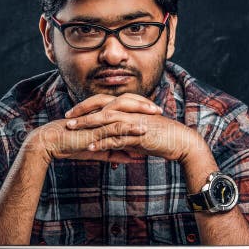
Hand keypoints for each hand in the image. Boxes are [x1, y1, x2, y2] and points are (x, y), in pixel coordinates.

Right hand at [25, 116, 147, 164]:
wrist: (51, 143)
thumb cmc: (71, 145)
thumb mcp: (97, 151)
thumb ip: (115, 153)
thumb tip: (132, 159)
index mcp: (100, 114)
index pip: (123, 107)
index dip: (139, 107)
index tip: (154, 112)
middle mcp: (100, 113)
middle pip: (126, 104)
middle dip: (144, 105)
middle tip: (159, 109)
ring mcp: (97, 119)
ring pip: (123, 113)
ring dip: (141, 113)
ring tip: (156, 116)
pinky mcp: (94, 129)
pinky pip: (115, 126)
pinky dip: (130, 127)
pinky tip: (142, 129)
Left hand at [63, 92, 206, 162]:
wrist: (181, 142)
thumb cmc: (161, 137)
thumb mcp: (139, 132)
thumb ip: (125, 133)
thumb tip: (114, 141)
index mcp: (130, 107)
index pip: (104, 101)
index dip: (87, 105)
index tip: (72, 112)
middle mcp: (131, 111)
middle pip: (101, 106)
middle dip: (83, 111)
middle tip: (67, 118)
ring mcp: (135, 121)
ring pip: (107, 120)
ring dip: (88, 124)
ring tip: (72, 130)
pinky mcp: (139, 134)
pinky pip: (118, 137)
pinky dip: (103, 142)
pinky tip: (91, 147)